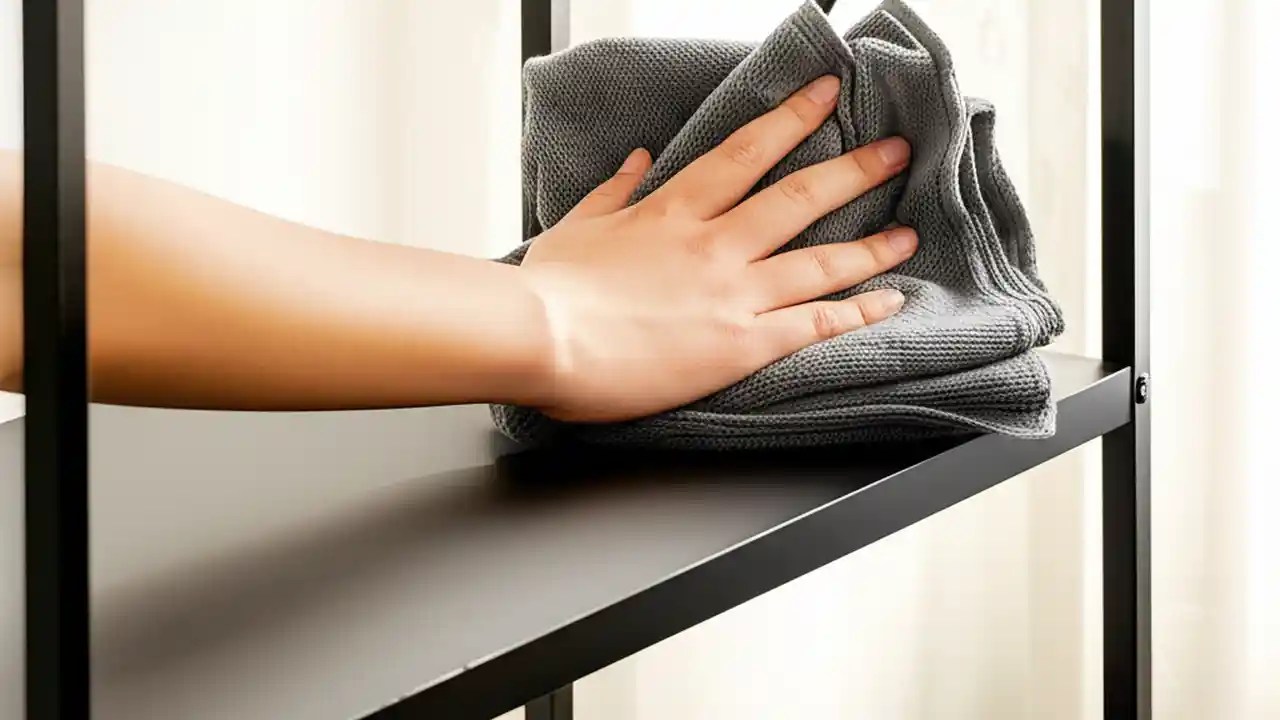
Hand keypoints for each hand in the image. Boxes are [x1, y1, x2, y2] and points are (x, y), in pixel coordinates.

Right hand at [518, 75, 916, 422]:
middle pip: (801, 197)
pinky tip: (888, 302)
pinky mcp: (740, 344)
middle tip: (896, 152)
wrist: (540, 337)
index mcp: (674, 209)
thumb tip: (637, 156)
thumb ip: (614, 189)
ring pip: (820, 261)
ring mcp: (733, 292)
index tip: (828, 94)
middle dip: (855, 170)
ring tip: (907, 233)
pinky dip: (856, 312)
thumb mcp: (578, 224)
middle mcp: (715, 244)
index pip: (747, 151)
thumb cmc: (551, 289)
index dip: (793, 118)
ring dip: (871, 245)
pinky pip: (813, 324)